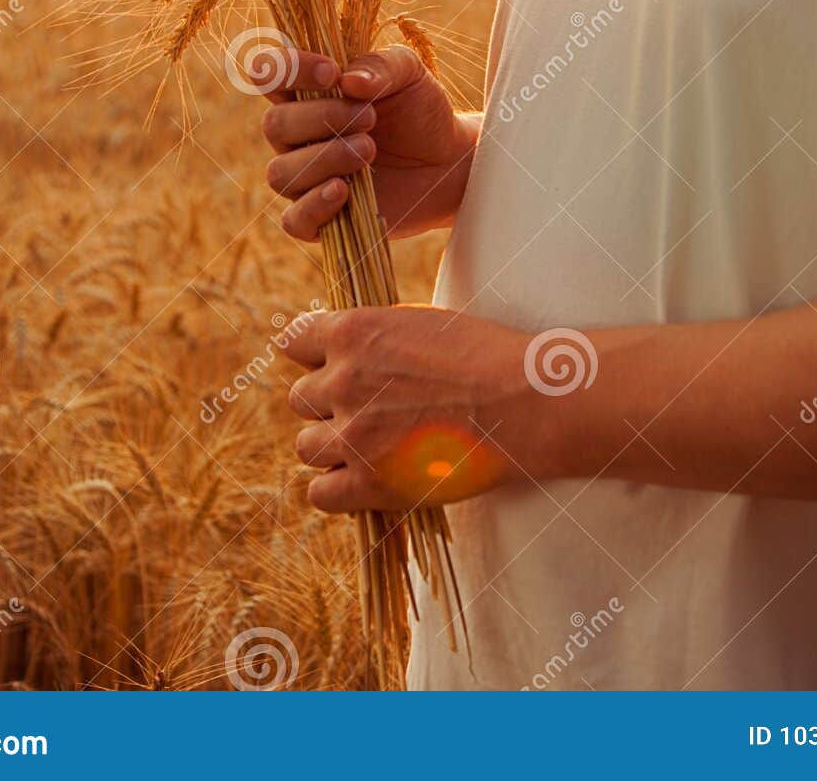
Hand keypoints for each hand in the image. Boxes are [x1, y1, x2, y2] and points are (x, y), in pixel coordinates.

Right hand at [260, 46, 477, 243]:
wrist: (448, 160)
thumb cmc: (419, 110)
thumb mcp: (409, 73)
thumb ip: (380, 65)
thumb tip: (349, 80)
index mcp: (307, 93)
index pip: (268, 74)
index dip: (290, 70)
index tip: (332, 72)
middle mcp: (296, 136)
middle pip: (275, 125)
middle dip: (323, 117)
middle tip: (370, 117)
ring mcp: (306, 178)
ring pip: (281, 173)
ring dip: (325, 158)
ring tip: (369, 150)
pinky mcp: (322, 217)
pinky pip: (294, 220)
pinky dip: (314, 205)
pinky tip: (344, 191)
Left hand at [279, 304, 535, 510]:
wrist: (524, 402)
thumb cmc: (483, 355)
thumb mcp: (417, 323)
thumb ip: (371, 337)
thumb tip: (341, 353)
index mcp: (353, 332)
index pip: (292, 341)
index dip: (312, 354)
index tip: (332, 365)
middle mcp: (343, 381)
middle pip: (299, 399)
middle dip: (327, 404)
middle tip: (368, 410)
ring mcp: (353, 435)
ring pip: (306, 447)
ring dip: (332, 446)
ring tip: (371, 445)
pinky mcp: (371, 483)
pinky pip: (320, 494)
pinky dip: (338, 489)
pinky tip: (367, 478)